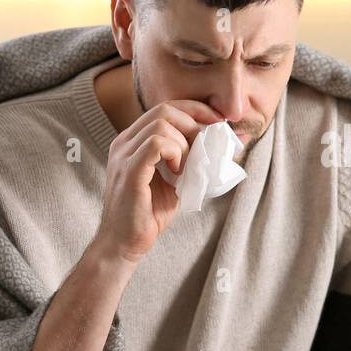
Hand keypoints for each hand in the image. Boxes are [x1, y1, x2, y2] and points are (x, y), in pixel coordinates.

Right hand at [92, 99, 223, 263]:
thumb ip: (193, 158)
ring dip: (185, 143)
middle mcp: (124, 142)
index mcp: (133, 140)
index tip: (218, 122)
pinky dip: (175, 153)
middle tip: (205, 148)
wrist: (126, 242)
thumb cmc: (149, 213)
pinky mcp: (129, 170)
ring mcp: (124, 154)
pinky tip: (179, 171)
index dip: (195, 110)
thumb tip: (226, 142)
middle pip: (164, 109)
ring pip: (162, 124)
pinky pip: (156, 144)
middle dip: (194, 124)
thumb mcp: (177, 179)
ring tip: (187, 166)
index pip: (165, 108)